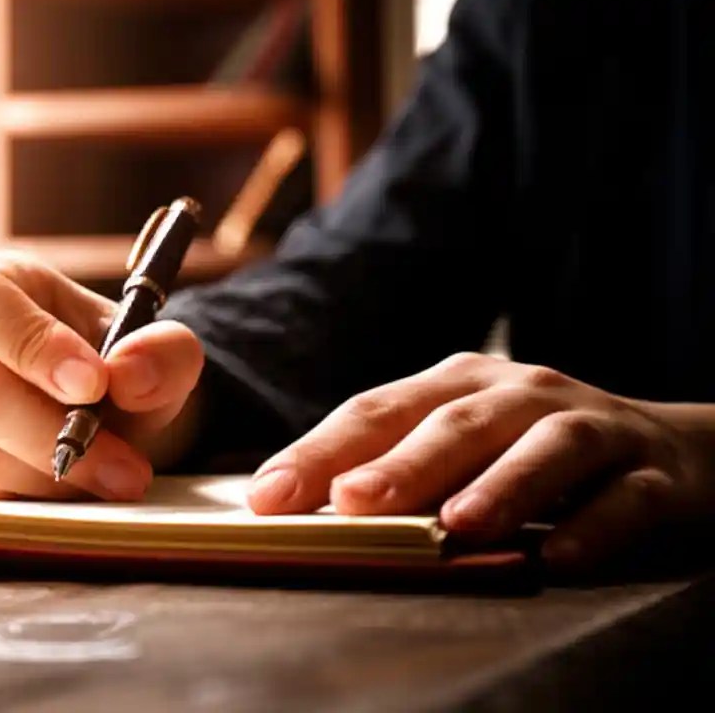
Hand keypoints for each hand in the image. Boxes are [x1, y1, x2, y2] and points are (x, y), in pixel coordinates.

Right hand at [0, 251, 204, 500]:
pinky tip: (85, 486)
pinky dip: (47, 498)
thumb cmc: (112, 360)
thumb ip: (163, 349)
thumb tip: (130, 377)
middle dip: (59, 434)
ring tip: (121, 476)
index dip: (32, 346)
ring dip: (61, 475)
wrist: (106, 408)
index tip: (95, 384)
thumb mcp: (153, 344)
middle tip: (128, 465)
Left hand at [246, 352, 714, 571]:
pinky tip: (558, 556)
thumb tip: (294, 510)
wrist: (675, 449)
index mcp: (459, 384)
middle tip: (350, 502)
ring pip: (547, 448)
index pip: (377, 411)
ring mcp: (592, 427)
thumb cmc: (533, 451)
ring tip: (456, 526)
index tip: (267, 496)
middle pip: (455, 423)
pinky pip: (625, 499)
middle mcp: (521, 393)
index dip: (319, 451)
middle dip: (400, 463)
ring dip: (501, 486)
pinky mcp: (654, 473)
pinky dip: (594, 525)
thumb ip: (393, 469)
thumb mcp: (461, 445)